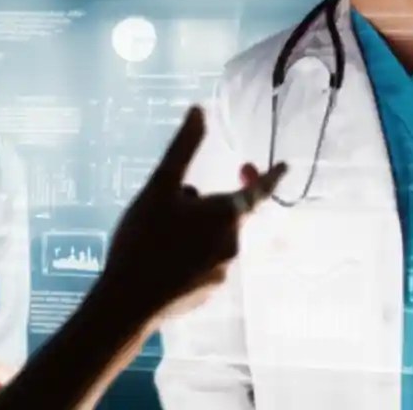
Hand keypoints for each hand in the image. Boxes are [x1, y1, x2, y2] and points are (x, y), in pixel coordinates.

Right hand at [97, 106, 284, 322]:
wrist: (127, 302)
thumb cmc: (144, 239)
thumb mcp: (159, 186)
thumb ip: (183, 148)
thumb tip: (199, 110)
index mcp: (227, 216)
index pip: (259, 191)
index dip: (271, 176)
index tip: (285, 165)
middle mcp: (233, 245)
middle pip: (231, 214)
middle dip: (213, 200)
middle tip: (190, 192)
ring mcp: (222, 272)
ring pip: (216, 237)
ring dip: (199, 225)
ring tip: (162, 224)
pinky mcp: (208, 291)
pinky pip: (206, 260)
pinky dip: (191, 250)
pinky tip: (161, 253)